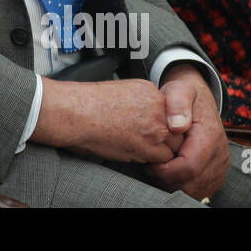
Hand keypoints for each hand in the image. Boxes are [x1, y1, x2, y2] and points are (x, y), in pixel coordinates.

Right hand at [33, 77, 179, 163]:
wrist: (75, 112)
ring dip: (159, 150)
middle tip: (142, 141)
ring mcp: (156, 125)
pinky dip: (152, 160)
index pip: (168, 111)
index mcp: (148, 90)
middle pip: (175, 127)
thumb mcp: (118, 91)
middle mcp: (157, 105)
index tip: (144, 128)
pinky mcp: (150, 145)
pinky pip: (164, 158)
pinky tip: (135, 154)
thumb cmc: (86, 103)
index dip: (158, 122)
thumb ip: (137, 103)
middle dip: (163, 137)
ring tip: (137, 148)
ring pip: (173, 144)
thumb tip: (139, 118)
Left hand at [145, 63, 227, 200]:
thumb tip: (177, 126)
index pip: (189, 167)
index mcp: (210, 136)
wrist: (198, 100)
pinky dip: (181, 188)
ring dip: (173, 186)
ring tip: (159, 169)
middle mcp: (219, 155)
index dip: (166, 171)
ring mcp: (219, 167)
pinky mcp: (215, 174)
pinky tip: (168, 173)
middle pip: (192, 184)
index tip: (150, 163)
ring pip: (195, 192)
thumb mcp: (179, 90)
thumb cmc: (183, 96)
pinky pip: (199, 192)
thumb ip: (177, 103)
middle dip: (167, 181)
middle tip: (151, 167)